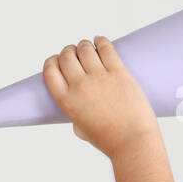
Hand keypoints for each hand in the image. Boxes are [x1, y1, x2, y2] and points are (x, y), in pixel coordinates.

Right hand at [42, 36, 157, 158]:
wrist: (132, 141)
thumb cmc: (108, 139)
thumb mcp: (80, 128)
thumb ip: (75, 114)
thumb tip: (80, 102)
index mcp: (66, 101)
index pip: (50, 71)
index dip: (52, 62)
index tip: (57, 61)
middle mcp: (80, 86)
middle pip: (66, 57)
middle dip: (68, 51)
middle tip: (73, 53)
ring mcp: (99, 78)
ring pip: (84, 49)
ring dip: (82, 45)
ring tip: (86, 46)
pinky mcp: (119, 73)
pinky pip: (106, 49)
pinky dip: (100, 41)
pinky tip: (99, 40)